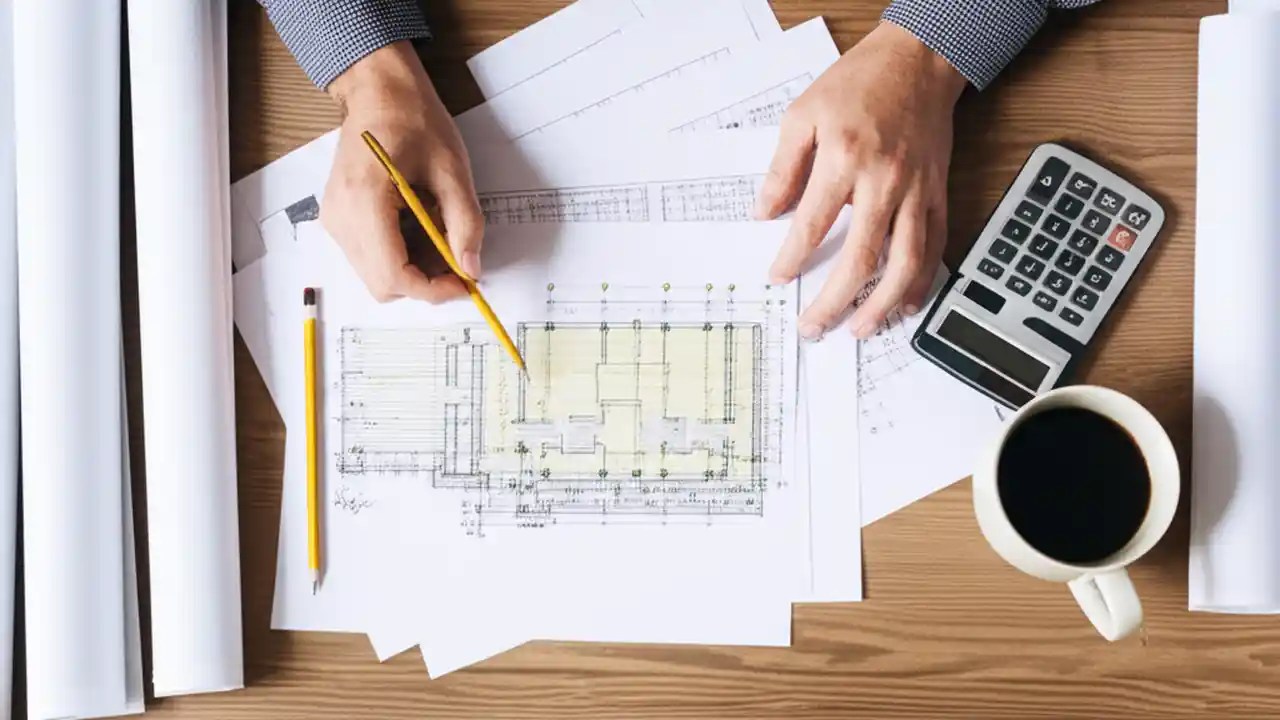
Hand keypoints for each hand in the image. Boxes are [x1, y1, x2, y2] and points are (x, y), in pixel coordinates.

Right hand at [321, 41, 483, 302]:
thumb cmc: (412, 120)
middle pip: (382, 283)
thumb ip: (465, 223)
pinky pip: (370, 257)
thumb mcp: (453, 170)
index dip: (433, 289)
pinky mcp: (338, 219)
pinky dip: (400, 254)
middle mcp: (340, 217)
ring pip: (376, 274)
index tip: (464, 282)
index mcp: (365, 200)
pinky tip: (419, 225)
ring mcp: (335, 220)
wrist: (379, 94)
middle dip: (425, 280)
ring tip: (439, 232)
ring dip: (414, 267)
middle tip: (456, 256)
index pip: (394, 275)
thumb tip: (471, 268)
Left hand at [755, 22, 967, 339]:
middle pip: (861, 257)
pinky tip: (904, 303)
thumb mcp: (802, 114)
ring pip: (905, 262)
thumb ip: (782, 168)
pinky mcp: (937, 193)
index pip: (813, 224)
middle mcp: (884, 181)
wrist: (917, 62)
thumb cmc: (858, 85)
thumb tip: (764, 213)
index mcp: (844, 159)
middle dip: (835, 300)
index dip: (793, 258)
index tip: (779, 279)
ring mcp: (916, 191)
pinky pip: (935, 246)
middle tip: (814, 326)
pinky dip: (921, 280)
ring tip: (860, 328)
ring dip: (882, 304)